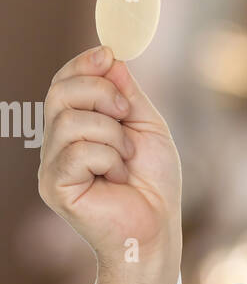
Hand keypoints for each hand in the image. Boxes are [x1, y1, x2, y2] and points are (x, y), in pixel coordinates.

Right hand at [38, 45, 181, 277]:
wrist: (158, 227)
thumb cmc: (153, 183)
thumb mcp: (146, 126)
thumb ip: (126, 93)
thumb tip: (109, 56)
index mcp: (76, 127)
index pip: (63, 83)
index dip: (82, 65)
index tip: (108, 55)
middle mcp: (57, 144)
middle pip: (59, 93)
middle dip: (99, 93)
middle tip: (125, 113)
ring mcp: (52, 166)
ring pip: (70, 121)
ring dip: (112, 135)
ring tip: (126, 159)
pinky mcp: (54, 187)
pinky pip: (76, 152)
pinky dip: (107, 159)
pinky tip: (116, 178)